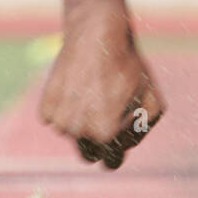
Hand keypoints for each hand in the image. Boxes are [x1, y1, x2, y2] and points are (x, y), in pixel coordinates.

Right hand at [39, 5, 164, 168]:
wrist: (96, 35)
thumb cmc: (129, 67)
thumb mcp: (152, 101)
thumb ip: (142, 131)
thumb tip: (125, 147)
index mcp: (106, 134)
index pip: (111, 163)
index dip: (119, 149)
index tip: (121, 132)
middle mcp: (78, 132)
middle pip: (89, 154)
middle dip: (99, 140)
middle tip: (107, 114)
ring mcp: (59, 121)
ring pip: (73, 135)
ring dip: (82, 121)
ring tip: (94, 92)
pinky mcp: (45, 108)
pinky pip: (57, 119)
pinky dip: (65, 108)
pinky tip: (77, 86)